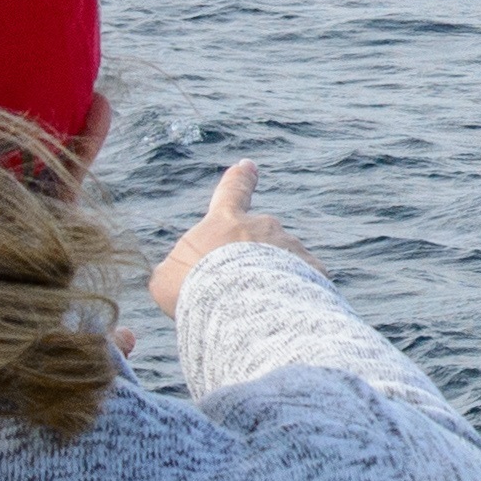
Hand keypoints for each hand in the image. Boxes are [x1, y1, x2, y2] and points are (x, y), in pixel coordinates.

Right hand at [148, 162, 318, 318]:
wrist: (236, 306)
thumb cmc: (194, 289)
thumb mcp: (167, 278)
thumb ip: (175, 271)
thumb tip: (176, 277)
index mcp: (226, 221)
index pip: (233, 190)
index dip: (240, 179)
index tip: (248, 167)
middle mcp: (263, 226)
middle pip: (259, 240)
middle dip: (253, 264)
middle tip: (238, 295)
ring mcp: (290, 246)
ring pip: (284, 263)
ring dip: (274, 282)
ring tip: (257, 310)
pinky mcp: (313, 270)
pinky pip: (307, 281)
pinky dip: (297, 296)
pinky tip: (284, 314)